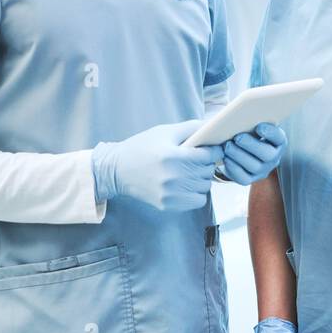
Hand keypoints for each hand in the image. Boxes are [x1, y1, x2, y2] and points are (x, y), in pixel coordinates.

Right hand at [92, 120, 221, 211]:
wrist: (117, 170)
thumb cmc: (141, 147)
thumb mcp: (165, 131)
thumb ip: (191, 128)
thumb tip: (213, 128)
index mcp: (172, 156)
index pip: (208, 156)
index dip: (214, 151)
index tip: (212, 149)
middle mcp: (173, 177)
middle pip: (207, 171)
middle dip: (207, 163)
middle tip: (198, 158)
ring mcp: (170, 194)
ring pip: (205, 187)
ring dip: (202, 178)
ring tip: (191, 171)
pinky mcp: (168, 205)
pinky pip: (197, 201)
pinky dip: (196, 192)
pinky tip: (186, 184)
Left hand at [220, 122, 286, 185]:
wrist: (239, 149)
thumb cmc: (247, 132)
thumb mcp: (252, 125)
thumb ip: (252, 121)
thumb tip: (242, 114)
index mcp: (277, 142)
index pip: (279, 138)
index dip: (271, 133)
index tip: (259, 126)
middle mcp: (273, 158)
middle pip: (267, 155)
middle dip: (251, 145)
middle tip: (238, 137)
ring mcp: (262, 170)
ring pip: (254, 166)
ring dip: (239, 155)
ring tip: (228, 146)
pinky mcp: (249, 179)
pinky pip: (243, 178)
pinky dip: (233, 167)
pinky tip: (226, 158)